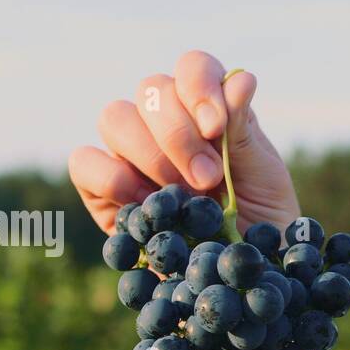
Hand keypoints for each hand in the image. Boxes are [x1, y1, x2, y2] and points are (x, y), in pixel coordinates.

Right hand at [69, 51, 299, 235]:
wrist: (239, 281)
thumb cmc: (260, 226)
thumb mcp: (264, 180)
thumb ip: (244, 133)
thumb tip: (241, 80)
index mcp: (208, 109)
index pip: (192, 68)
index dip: (199, 88)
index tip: (217, 128)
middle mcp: (165, 123)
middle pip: (151, 90)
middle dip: (179, 135)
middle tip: (207, 180)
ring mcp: (129, 153)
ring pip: (115, 117)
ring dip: (150, 155)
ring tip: (183, 197)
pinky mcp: (101, 190)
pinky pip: (85, 162)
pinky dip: (112, 179)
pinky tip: (146, 207)